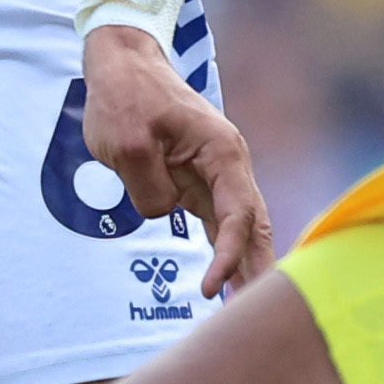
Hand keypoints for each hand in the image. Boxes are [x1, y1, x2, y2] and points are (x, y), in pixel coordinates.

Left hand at [79, 21, 273, 293]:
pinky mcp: (197, 183)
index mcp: (221, 151)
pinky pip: (219, 224)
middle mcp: (228, 165)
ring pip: (241, 229)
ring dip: (247, 267)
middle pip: (253, 226)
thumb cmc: (125, 98)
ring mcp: (215, 174)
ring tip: (248, 310)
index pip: (237, 214)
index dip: (229, 255)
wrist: (124, 66)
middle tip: (259, 316)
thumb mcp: (127, 144)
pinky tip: (229, 284)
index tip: (210, 288)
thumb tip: (167, 213)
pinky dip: (226, 253)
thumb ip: (149, 189)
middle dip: (258, 270)